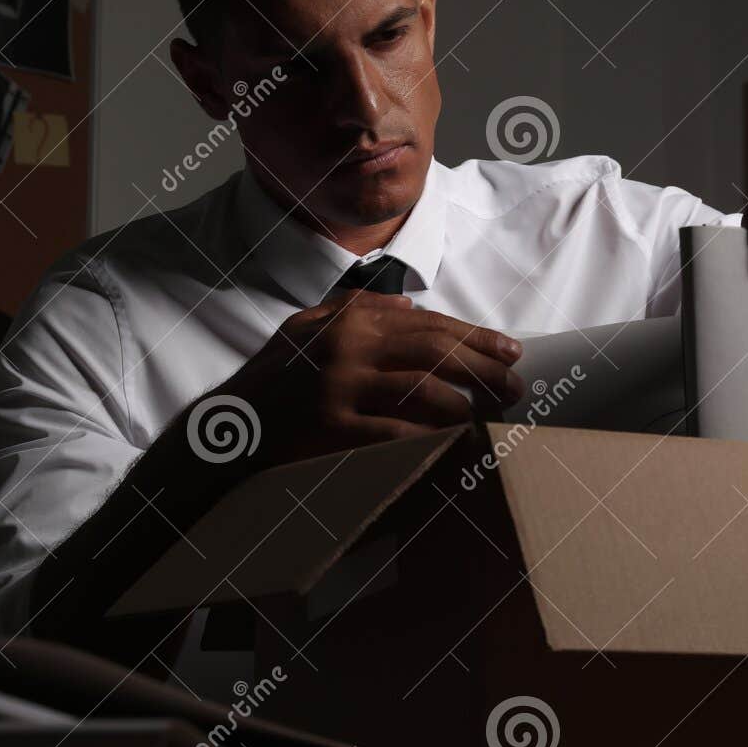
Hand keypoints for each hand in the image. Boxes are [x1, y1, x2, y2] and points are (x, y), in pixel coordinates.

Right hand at [225, 291, 524, 464]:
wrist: (230, 425)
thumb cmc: (277, 378)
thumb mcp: (310, 328)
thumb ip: (359, 311)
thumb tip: (411, 305)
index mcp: (349, 319)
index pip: (428, 324)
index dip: (476, 337)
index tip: (511, 350)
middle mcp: (347, 346)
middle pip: (435, 352)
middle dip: (484, 368)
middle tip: (518, 386)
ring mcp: (339, 385)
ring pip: (421, 389)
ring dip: (465, 402)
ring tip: (492, 412)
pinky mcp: (331, 426)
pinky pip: (393, 430)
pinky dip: (428, 435)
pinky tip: (454, 441)